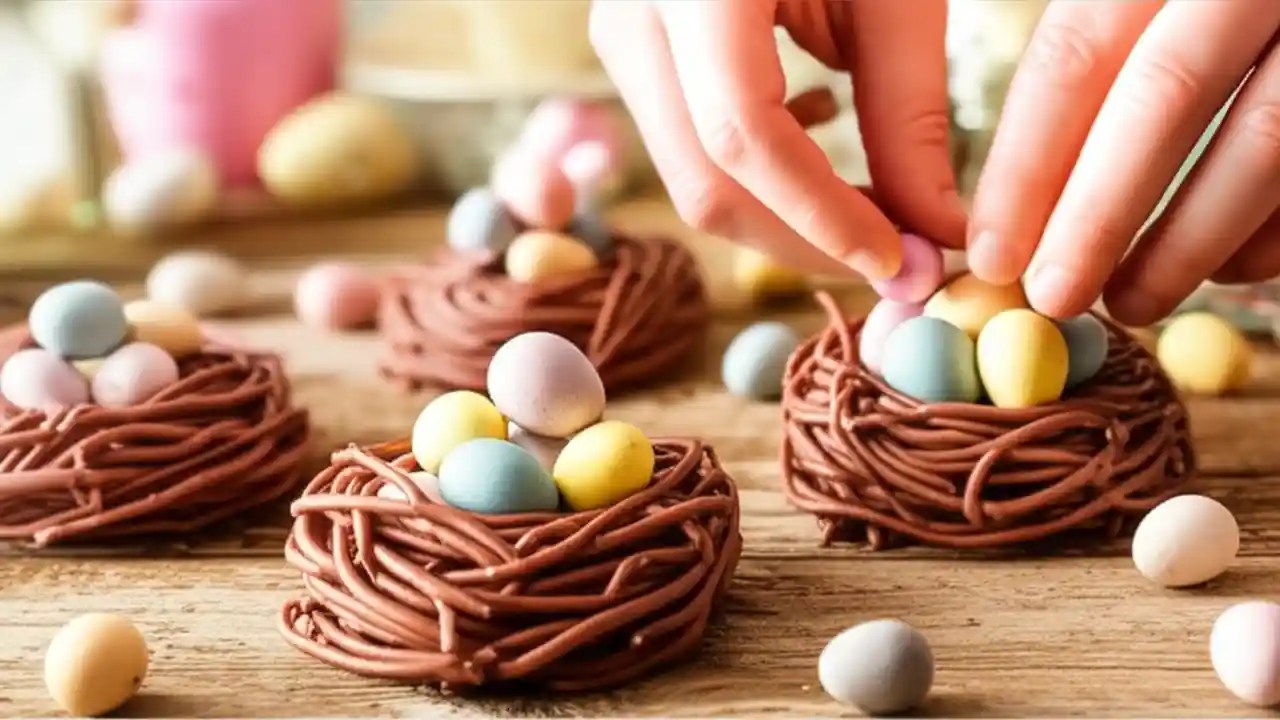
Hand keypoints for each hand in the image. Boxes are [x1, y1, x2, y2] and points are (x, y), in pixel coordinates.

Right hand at [590, 0, 966, 279]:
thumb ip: (908, 116)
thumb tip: (936, 237)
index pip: (746, 139)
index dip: (824, 218)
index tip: (904, 264)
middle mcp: (634, 16)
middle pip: (705, 183)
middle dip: (805, 242)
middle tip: (897, 266)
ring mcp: (620, 38)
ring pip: (691, 179)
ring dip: (786, 218)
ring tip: (875, 210)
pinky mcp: (633, 54)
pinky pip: (688, 148)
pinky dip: (760, 175)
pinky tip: (820, 130)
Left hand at [968, 1, 1279, 324]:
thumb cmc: (1202, 6)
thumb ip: (1090, 54)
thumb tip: (1008, 203)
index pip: (1074, 53)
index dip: (1024, 164)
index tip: (990, 255)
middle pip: (1163, 96)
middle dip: (1097, 215)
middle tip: (1052, 298)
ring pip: (1263, 142)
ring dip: (1187, 242)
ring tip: (1129, 301)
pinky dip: (1271, 235)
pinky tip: (1228, 271)